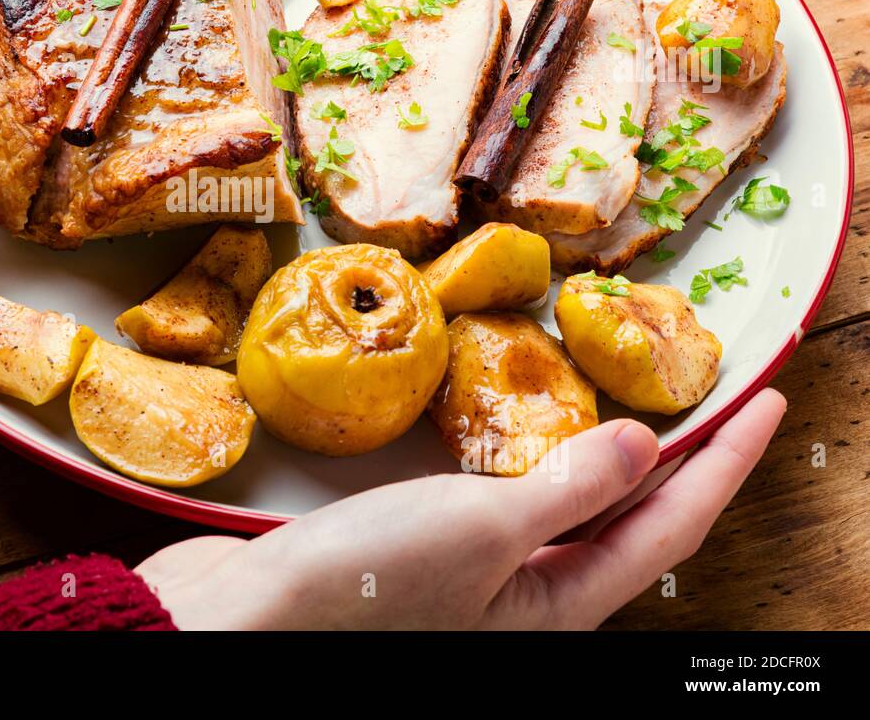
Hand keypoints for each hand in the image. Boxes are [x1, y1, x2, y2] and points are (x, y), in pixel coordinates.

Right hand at [137, 389, 786, 628]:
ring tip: (631, 396)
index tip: (767, 401)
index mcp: (558, 602)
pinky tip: (521, 422)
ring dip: (604, 451)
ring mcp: (477, 573)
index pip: (671, 526)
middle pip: (628, 520)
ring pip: (565, 505)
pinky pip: (506, 496)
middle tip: (707, 389)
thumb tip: (642, 444)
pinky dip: (529, 452)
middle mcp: (527, 594)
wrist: (243, 621)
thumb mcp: (481, 530)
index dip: (726, 461)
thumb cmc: (363, 588)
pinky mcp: (427, 547)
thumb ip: (567, 487)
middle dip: (678, 457)